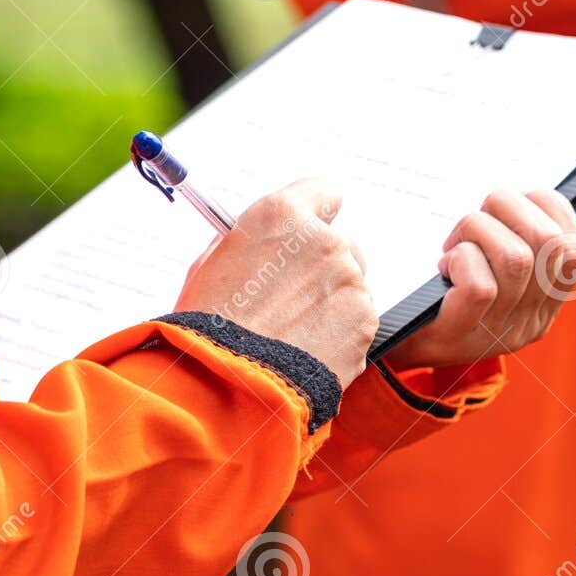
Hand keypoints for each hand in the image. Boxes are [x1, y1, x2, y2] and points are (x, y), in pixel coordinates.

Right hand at [174, 178, 377, 388]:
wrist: (230, 385)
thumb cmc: (209, 327)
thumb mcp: (212, 265)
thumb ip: (251, 241)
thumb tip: (265, 240)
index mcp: (282, 216)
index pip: (323, 191)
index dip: (316, 214)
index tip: (310, 231)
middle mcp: (325, 241)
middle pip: (341, 244)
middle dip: (322, 268)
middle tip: (290, 300)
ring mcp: (350, 281)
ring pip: (350, 286)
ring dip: (330, 304)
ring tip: (292, 334)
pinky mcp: (366, 321)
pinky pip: (357, 321)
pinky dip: (339, 336)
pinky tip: (307, 351)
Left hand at [384, 189, 575, 370]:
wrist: (395, 344)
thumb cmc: (441, 291)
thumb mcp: (489, 269)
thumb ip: (511, 238)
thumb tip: (515, 192)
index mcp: (546, 302)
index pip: (574, 247)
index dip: (547, 207)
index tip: (512, 202)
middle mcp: (531, 320)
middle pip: (551, 244)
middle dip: (508, 207)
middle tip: (474, 219)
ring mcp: (500, 333)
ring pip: (516, 259)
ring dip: (478, 230)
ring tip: (454, 242)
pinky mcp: (464, 336)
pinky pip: (481, 286)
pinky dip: (461, 259)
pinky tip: (443, 266)